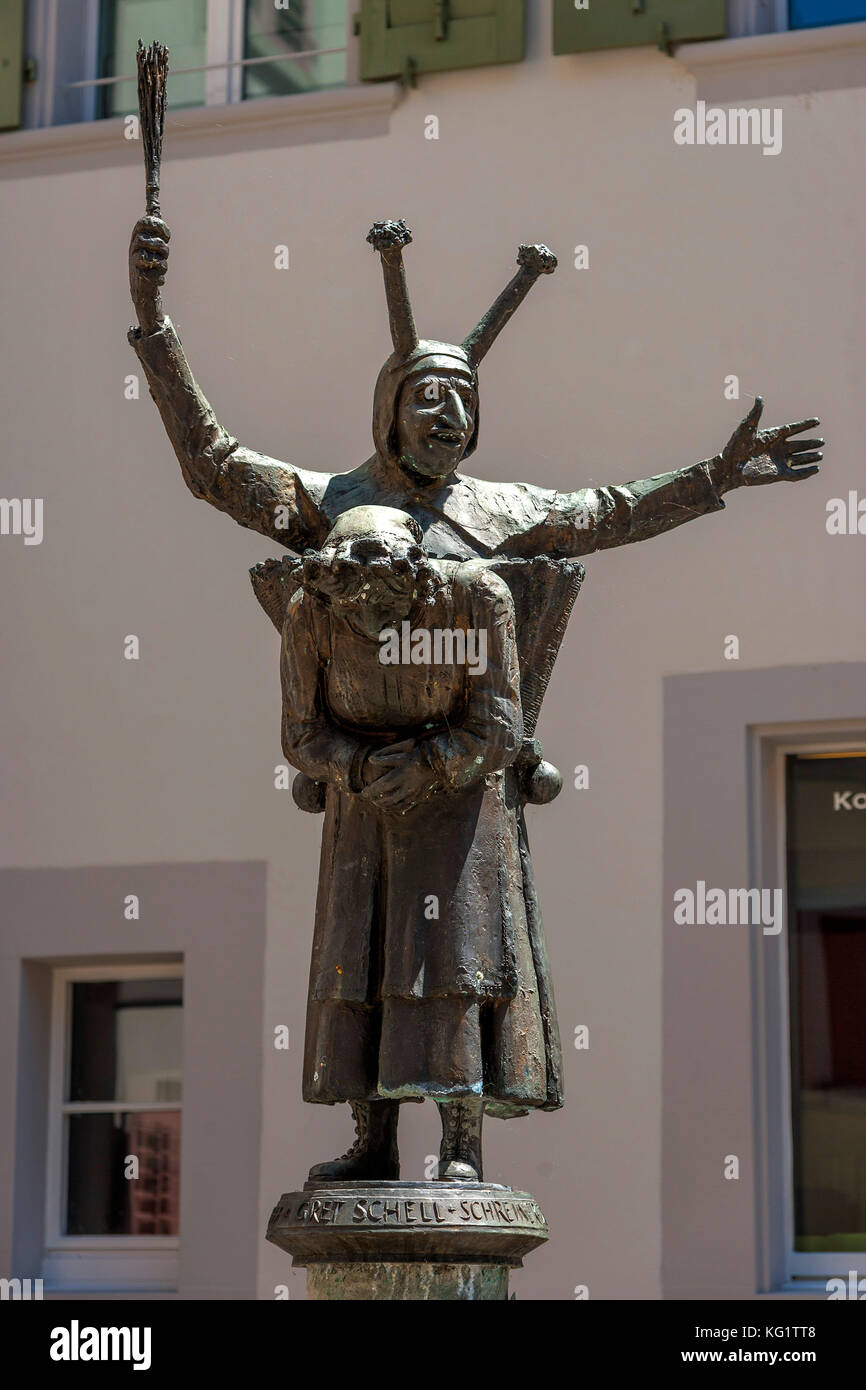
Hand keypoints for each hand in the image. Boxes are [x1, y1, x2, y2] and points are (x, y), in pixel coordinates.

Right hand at [129, 215, 169, 332]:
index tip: (167, 236)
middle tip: (164, 251)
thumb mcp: (153, 247)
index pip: (145, 222)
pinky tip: (156, 280)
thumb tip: (154, 207)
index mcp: (137, 237)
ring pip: (158, 254)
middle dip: (163, 245)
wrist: (143, 290)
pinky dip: (161, 276)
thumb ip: (155, 230)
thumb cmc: (149, 266)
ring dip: (164, 262)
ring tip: (159, 268)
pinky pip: (159, 270)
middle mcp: (134, 246)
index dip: (158, 225)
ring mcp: (135, 260)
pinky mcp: (140, 273)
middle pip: (154, 239)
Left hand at [360, 740, 436, 812]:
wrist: (439, 761)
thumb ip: (385, 757)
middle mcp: (407, 785)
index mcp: (401, 774)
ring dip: (386, 804)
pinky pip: (406, 805)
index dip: (371, 791)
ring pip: (397, 803)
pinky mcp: (420, 795)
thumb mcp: (401, 752)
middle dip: (377, 800)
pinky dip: (397, 806)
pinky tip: (392, 806)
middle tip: (369, 799)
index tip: (363, 793)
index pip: (381, 786)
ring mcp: (414, 792)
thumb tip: (370, 759)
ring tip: (378, 803)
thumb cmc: (418, 753)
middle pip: (388, 798)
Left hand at [715, 397, 822, 490]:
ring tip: (820, 454)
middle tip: (822, 442)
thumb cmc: (736, 447)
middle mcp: (777, 448)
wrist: (729, 467)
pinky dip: (806, 472)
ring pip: (799, 459)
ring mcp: (778, 462)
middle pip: (799, 445)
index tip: (817, 421)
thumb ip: (756, 413)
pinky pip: (795, 474)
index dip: (805, 425)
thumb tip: (760, 398)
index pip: (793, 429)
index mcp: (772, 436)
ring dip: (810, 457)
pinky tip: (816, 469)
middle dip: (810, 444)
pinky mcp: (778, 475)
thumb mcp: (746, 427)